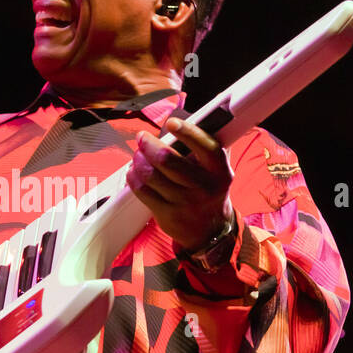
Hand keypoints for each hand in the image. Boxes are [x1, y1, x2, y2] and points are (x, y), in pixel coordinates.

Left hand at [126, 116, 233, 253]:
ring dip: (138, 160)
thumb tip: (178, 123)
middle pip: (167, 159)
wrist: (210, 229)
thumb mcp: (217, 169)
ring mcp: (184, 202)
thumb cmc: (209, 189)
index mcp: (218, 170)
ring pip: (151, 174)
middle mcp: (203, 186)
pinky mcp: (167, 214)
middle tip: (142, 138)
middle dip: (149, 144)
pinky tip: (134, 171)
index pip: (204, 146)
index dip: (186, 131)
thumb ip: (203, 146)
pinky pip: (142, 191)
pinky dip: (134, 177)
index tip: (171, 123)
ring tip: (137, 154)